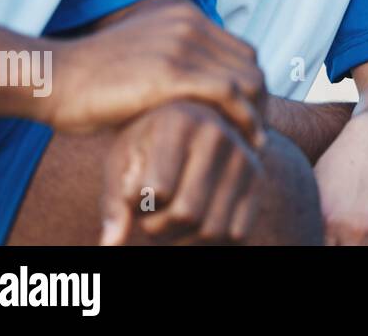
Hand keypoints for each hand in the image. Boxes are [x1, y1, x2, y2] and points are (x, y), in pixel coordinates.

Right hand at [46, 0, 266, 142]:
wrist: (55, 77)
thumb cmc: (94, 79)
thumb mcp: (146, 55)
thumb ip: (178, 62)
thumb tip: (205, 89)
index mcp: (186, 16)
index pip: (242, 51)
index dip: (253, 84)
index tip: (252, 113)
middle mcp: (190, 25)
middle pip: (251, 64)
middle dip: (260, 100)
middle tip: (256, 131)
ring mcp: (182, 46)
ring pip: (246, 80)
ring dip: (256, 113)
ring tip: (252, 141)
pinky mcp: (172, 73)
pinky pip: (228, 95)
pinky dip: (242, 119)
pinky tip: (240, 140)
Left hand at [100, 100, 262, 244]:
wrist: (190, 123)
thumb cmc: (146, 145)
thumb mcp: (122, 162)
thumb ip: (114, 201)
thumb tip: (110, 246)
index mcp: (179, 122)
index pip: (156, 191)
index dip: (137, 205)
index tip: (134, 194)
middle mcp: (218, 133)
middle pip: (185, 213)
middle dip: (158, 227)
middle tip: (149, 217)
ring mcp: (243, 156)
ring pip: (211, 229)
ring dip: (183, 239)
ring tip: (169, 220)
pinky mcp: (258, 178)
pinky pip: (236, 233)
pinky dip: (210, 240)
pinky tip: (194, 224)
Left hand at [314, 113, 367, 244]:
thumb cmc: (340, 164)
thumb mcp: (314, 186)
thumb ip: (305, 217)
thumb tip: (290, 235)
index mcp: (327, 218)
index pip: (314, 246)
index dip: (315, 243)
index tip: (320, 237)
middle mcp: (352, 227)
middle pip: (341, 254)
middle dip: (337, 246)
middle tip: (336, 237)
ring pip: (365, 257)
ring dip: (357, 248)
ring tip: (351, 239)